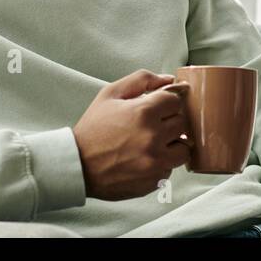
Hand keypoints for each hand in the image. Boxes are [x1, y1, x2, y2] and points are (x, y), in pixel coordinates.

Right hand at [71, 69, 191, 199]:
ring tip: (152, 144)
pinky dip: (162, 164)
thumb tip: (169, 80)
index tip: (156, 109)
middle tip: (151, 126)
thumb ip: (142, 80)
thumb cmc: (93, 129)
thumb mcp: (110, 94)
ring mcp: (155, 161)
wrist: (77, 165)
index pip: (176, 101)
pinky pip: (171, 168)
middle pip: (182, 123)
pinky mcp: (153, 180)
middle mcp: (153, 137)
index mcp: (143, 112)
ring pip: (183, 148)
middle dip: (169, 123)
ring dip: (172, 145)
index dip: (166, 104)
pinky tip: (144, 159)